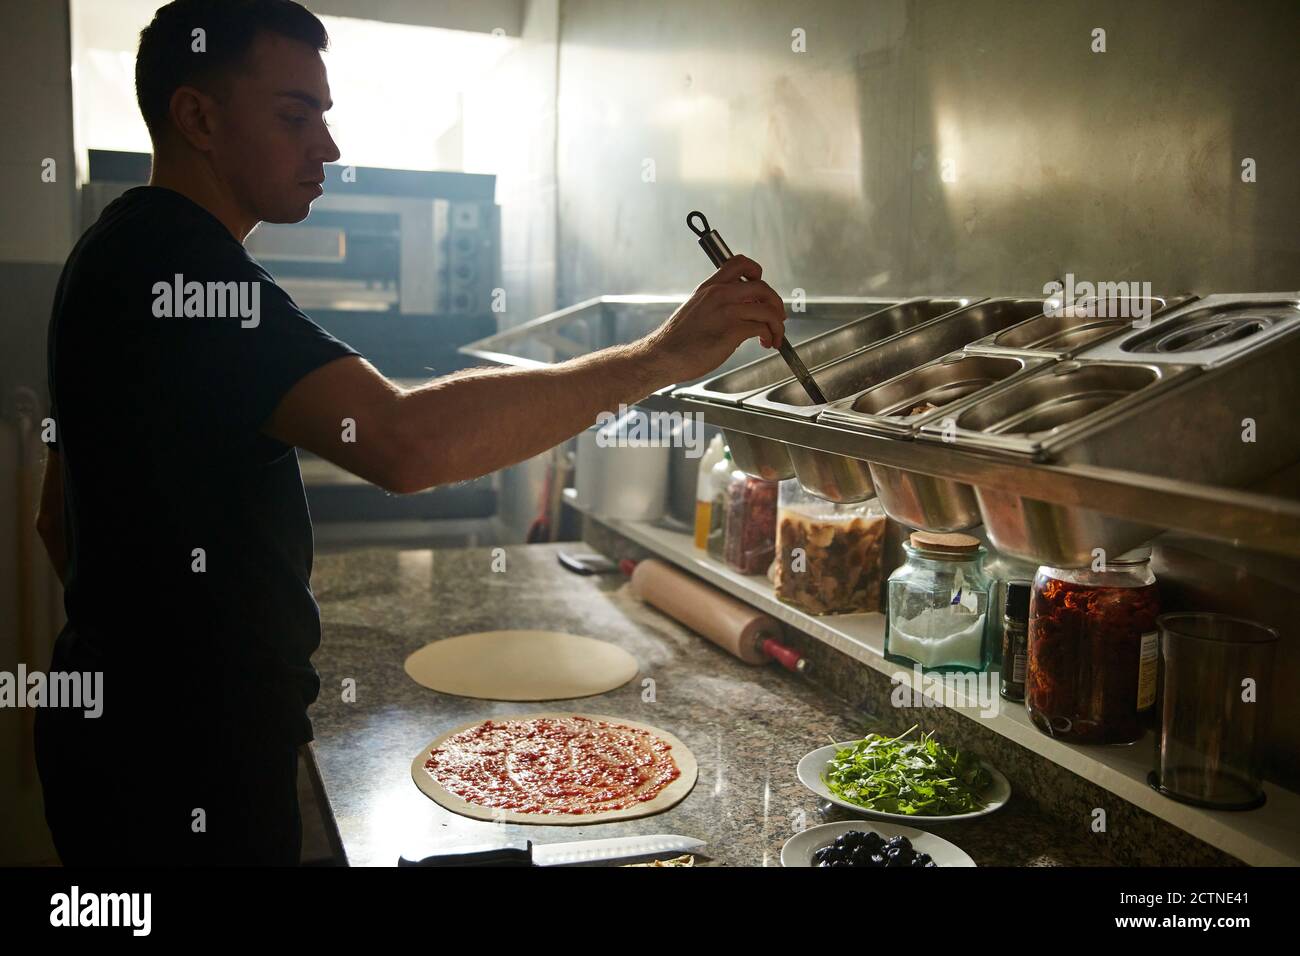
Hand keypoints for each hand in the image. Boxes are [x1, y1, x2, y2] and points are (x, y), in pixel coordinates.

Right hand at [639, 254, 786, 384]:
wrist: (662, 356)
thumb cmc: (677, 340)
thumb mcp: (696, 310)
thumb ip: (718, 305)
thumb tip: (742, 311)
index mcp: (710, 287)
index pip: (740, 263)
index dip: (757, 272)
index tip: (760, 288)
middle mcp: (719, 294)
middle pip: (763, 287)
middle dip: (776, 303)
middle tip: (777, 317)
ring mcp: (726, 311)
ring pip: (768, 309)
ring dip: (777, 324)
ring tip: (774, 336)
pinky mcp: (732, 331)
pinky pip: (762, 327)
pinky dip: (769, 335)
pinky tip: (765, 342)